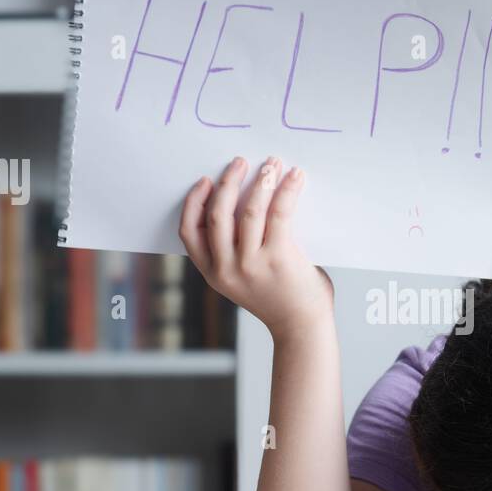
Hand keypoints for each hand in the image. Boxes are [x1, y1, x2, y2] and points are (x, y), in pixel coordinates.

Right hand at [179, 155, 332, 340]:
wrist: (302, 328)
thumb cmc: (278, 299)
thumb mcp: (240, 281)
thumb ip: (233, 252)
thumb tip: (243, 203)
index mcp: (213, 274)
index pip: (189, 232)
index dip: (194, 202)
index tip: (206, 181)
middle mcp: (227, 269)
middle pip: (217, 215)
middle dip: (228, 183)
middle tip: (239, 163)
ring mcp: (251, 264)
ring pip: (249, 210)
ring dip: (260, 181)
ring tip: (271, 164)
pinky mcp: (278, 258)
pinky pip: (279, 213)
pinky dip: (286, 190)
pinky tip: (294, 177)